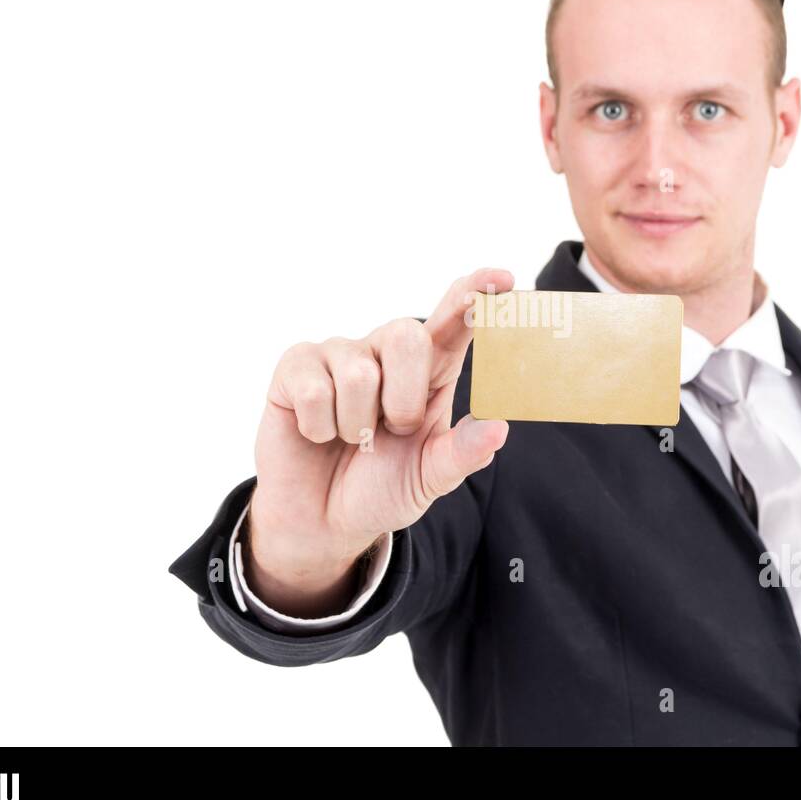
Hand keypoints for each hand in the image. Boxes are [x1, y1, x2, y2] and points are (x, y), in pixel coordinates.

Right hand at [248, 268, 513, 596]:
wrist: (322, 520)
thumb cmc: (380, 489)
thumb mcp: (429, 479)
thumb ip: (462, 454)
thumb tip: (499, 428)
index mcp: (431, 370)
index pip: (456, 319)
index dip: (475, 293)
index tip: (504, 279)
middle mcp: (386, 352)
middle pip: (406, 335)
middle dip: (403, 399)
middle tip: (392, 432)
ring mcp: (340, 355)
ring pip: (358, 374)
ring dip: (358, 427)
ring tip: (352, 439)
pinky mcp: (297, 366)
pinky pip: (314, 390)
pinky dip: (320, 428)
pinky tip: (317, 434)